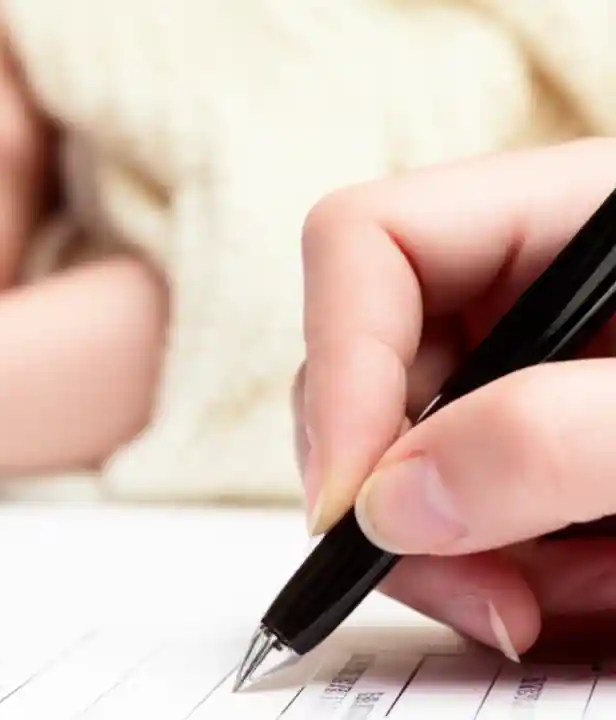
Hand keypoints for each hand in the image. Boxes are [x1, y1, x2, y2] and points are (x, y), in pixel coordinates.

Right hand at [295, 138, 615, 658]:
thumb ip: (553, 439)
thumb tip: (386, 505)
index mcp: (557, 218)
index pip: (365, 241)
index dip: (336, 365)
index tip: (346, 502)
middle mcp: (518, 294)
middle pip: (358, 368)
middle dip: (393, 496)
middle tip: (480, 595)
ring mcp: (515, 380)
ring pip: (390, 461)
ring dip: (447, 555)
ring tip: (552, 608)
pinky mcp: (525, 459)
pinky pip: (443, 516)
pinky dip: (484, 577)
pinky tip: (570, 598)